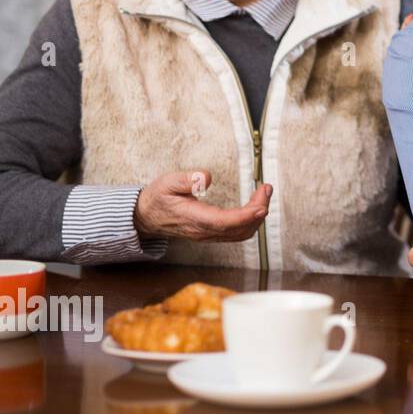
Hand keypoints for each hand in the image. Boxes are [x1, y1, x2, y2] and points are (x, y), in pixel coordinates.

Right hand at [133, 170, 271, 241]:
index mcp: (194, 219)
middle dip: (259, 210)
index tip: (262, 204)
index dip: (246, 215)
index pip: (225, 222)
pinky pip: (237, 233)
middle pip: (239, 229)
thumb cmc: (157, 199)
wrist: (146, 217)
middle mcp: (204, 231)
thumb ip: (186, 180)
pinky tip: (255, 206)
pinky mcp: (212, 234)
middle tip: (266, 189)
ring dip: (257, 216)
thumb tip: (207, 177)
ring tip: (264, 194)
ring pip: (241, 233)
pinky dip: (250, 221)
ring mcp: (209, 235)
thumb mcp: (166, 183)